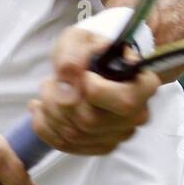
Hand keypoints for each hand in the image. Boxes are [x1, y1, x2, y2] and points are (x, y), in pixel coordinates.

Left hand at [30, 24, 162, 155]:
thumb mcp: (79, 39)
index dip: (93, 89)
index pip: (123, 101)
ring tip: (46, 90)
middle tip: (51, 81)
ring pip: (76, 135)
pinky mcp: (101, 145)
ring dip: (50, 111)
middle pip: (91, 121)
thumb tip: (71, 73)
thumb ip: (74, 52)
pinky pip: (68, 145)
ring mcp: (119, 134)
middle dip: (60, 100)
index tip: (82, 74)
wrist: (88, 64)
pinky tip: (39, 109)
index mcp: (143, 85)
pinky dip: (45, 127)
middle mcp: (137, 115)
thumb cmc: (89, 50)